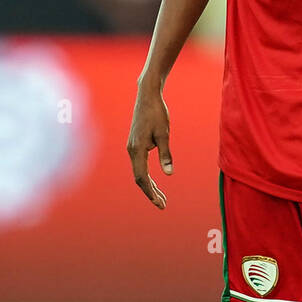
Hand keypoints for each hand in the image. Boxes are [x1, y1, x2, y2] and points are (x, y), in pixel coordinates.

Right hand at [127, 82, 171, 208]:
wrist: (147, 96)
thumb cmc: (157, 113)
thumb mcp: (164, 134)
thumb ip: (166, 154)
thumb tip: (169, 174)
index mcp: (137, 149)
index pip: (142, 177)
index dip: (150, 192)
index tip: (160, 203)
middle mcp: (132, 150)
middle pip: (139, 178)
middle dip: (151, 193)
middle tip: (163, 205)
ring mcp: (132, 147)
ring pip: (139, 172)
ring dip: (150, 186)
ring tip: (161, 197)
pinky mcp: (135, 144)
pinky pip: (140, 165)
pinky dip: (147, 176)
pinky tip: (155, 182)